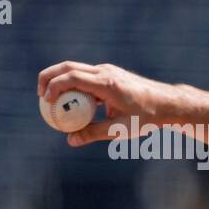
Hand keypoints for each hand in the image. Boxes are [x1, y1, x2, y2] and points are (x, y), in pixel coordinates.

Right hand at [38, 62, 193, 145]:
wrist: (168, 104)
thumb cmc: (148, 117)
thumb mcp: (121, 129)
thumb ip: (94, 133)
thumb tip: (70, 140)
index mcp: (107, 83)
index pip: (72, 77)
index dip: (54, 86)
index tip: (46, 101)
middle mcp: (106, 72)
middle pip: (68, 67)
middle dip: (48, 78)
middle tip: (39, 96)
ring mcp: (108, 70)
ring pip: (76, 68)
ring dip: (60, 79)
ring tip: (49, 98)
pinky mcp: (110, 74)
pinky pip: (86, 75)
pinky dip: (73, 84)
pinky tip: (70, 101)